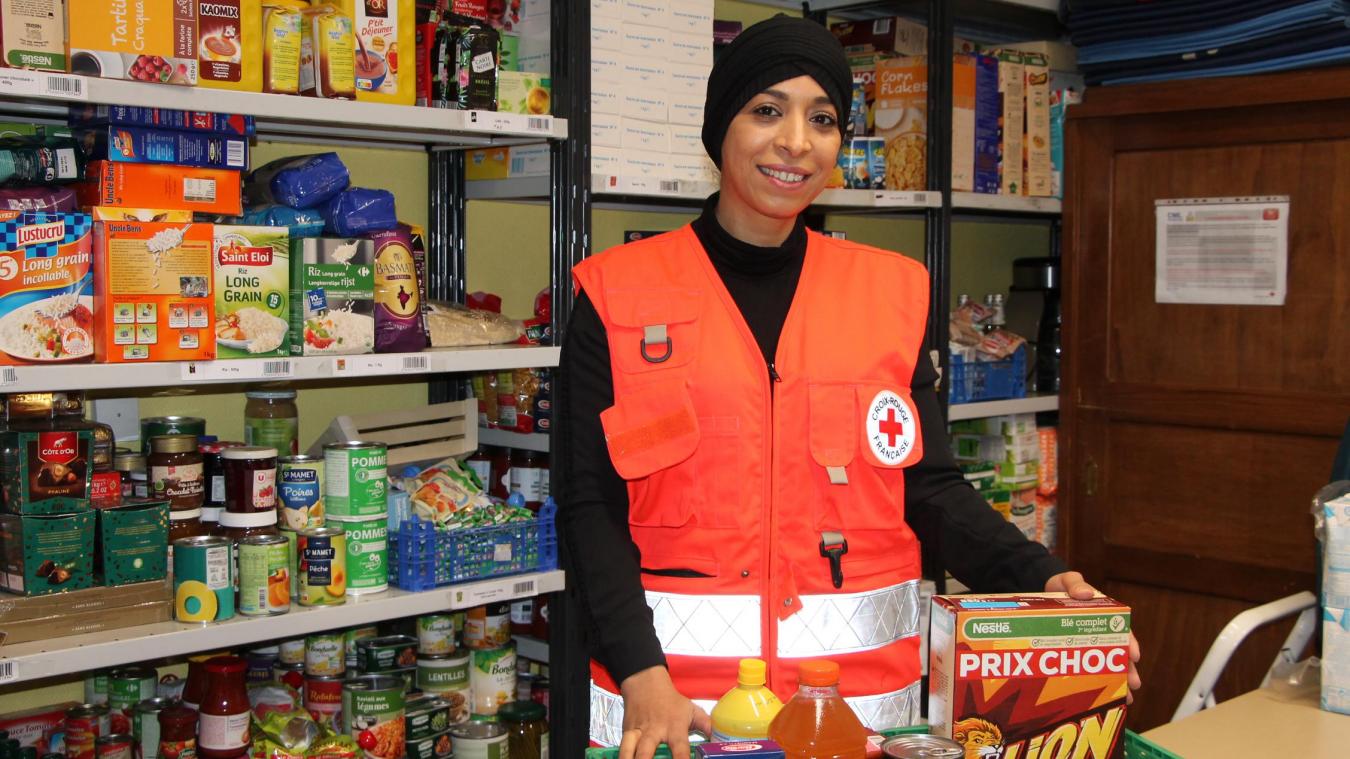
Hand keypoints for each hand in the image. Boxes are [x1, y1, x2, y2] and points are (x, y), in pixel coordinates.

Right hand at [618, 666, 712, 758]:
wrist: (645, 684)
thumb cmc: (671, 701)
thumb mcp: (692, 711)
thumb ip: (707, 726)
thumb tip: (719, 741)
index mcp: (674, 727)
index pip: (679, 749)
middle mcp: (654, 731)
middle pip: (646, 750)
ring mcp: (638, 732)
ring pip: (629, 748)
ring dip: (628, 758)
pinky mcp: (626, 732)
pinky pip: (622, 747)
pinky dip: (621, 756)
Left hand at [1046, 571, 1142, 702]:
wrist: (1044, 595)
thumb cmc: (1061, 587)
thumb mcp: (1068, 581)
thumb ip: (1075, 584)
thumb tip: (1086, 593)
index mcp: (1104, 614)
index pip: (1121, 629)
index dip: (1129, 642)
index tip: (1134, 655)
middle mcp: (1101, 631)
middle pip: (1118, 651)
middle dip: (1128, 668)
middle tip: (1135, 684)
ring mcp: (1089, 644)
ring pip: (1107, 664)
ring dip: (1117, 680)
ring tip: (1126, 699)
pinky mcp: (1076, 652)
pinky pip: (1087, 668)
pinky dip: (1096, 682)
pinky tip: (1100, 698)